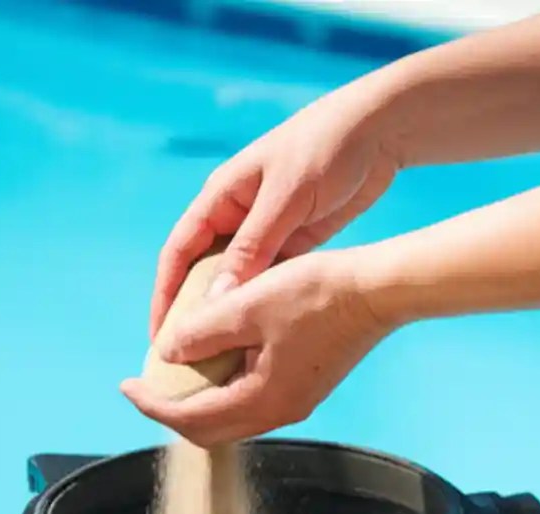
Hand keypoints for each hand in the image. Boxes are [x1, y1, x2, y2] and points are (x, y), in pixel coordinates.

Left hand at [124, 250, 388, 444]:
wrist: (379, 291)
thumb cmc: (319, 293)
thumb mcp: (247, 304)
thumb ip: (202, 333)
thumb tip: (167, 352)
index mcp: (263, 399)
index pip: (190, 419)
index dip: (151, 405)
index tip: (125, 387)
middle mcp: (279, 411)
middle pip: (210, 431)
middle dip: (170, 412)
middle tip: (144, 389)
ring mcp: (295, 402)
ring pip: (231, 419)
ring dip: (197, 402)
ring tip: (173, 375)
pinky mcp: (304, 387)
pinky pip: (251, 401)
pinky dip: (222, 390)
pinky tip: (213, 362)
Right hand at [149, 81, 400, 338]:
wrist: (379, 129)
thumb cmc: (326, 148)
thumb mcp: (287, 198)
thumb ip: (253, 247)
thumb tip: (217, 300)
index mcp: (221, 198)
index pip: (178, 253)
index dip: (165, 296)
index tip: (159, 337)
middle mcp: (236, 216)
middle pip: (203, 273)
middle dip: (193, 313)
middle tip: (187, 358)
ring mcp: (266, 231)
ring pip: (238, 281)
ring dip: (230, 314)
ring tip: (224, 358)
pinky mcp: (296, 241)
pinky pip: (270, 280)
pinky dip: (263, 305)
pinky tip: (263, 336)